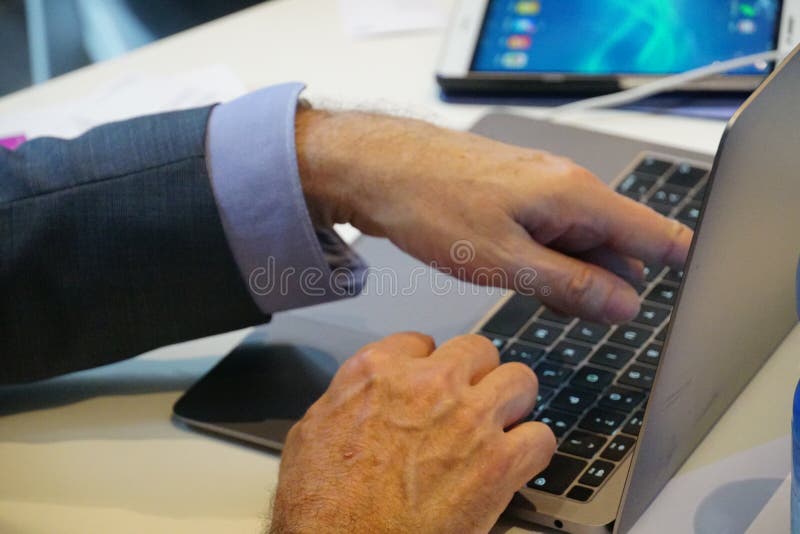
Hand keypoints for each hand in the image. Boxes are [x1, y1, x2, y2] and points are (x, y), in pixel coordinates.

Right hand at [270, 332, 554, 533]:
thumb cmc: (321, 505)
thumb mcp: (310, 432)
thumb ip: (347, 398)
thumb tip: (361, 396)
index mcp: (377, 371)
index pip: (422, 342)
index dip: (429, 366)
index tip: (433, 383)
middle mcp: (427, 384)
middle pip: (477, 351)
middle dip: (476, 376)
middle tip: (470, 401)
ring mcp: (467, 419)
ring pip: (519, 379)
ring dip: (512, 402)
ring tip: (502, 424)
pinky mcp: (498, 463)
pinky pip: (540, 437)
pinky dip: (532, 450)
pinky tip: (516, 463)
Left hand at [296, 109, 691, 322]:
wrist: (381, 170)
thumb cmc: (432, 203)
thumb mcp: (506, 260)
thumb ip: (571, 285)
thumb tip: (625, 303)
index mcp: (575, 196)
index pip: (654, 233)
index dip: (680, 266)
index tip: (693, 296)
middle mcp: (566, 187)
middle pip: (617, 245)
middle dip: (608, 285)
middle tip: (577, 315)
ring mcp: (541, 191)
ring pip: (581, 244)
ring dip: (572, 277)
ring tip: (536, 294)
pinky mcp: (517, 199)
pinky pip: (551, 236)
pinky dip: (547, 263)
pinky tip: (525, 279)